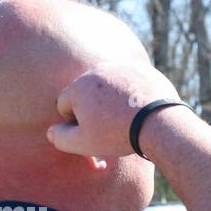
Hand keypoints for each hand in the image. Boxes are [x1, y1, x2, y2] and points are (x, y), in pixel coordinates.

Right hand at [47, 61, 181, 157]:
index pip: (65, 105)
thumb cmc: (119, 134)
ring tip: (126, 117)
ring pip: (107, 85)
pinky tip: (139, 107)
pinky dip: (131, 92)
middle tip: (111, 127)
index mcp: (78, 87)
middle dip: (93, 109)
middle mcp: (95, 71)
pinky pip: (128, 80)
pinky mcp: (140, 67)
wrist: (159, 122)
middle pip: (86, 93)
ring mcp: (119, 66)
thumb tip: (50, 131)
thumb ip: (61, 138)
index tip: (93, 132)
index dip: (76, 123)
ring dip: (111, 99)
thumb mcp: (85, 144)